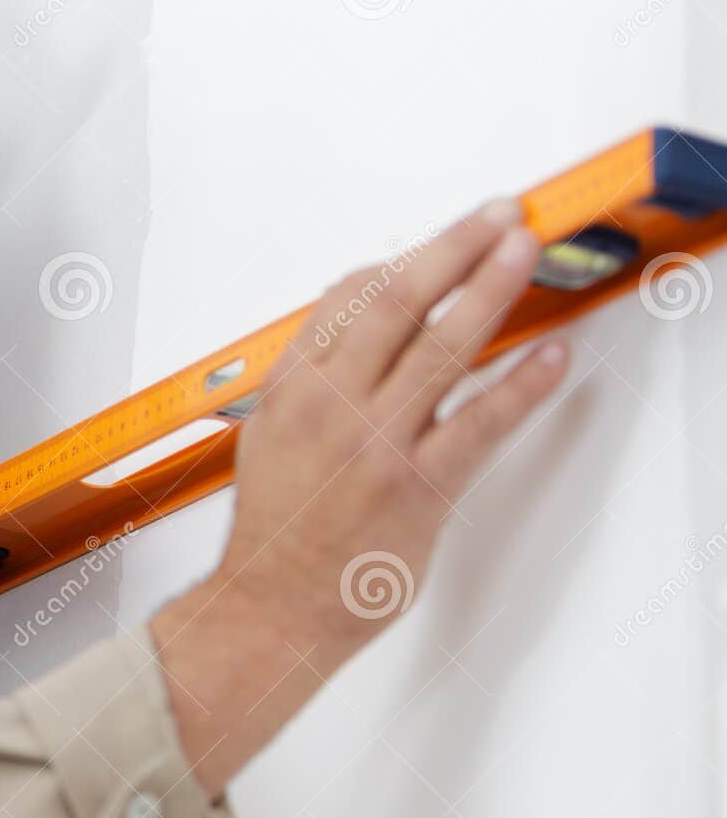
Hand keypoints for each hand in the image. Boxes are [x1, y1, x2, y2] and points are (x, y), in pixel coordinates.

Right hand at [152, 197, 570, 794]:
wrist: (274, 602)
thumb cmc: (276, 527)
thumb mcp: (267, 436)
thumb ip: (307, 381)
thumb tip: (348, 333)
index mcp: (294, 387)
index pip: (347, 298)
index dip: (401, 261)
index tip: (440, 245)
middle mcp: (333, 405)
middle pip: (399, 300)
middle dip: (456, 247)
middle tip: (499, 216)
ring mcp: (378, 444)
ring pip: (443, 348)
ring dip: (492, 289)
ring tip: (525, 251)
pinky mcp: (420, 487)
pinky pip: (481, 424)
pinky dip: (522, 385)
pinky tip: (551, 357)